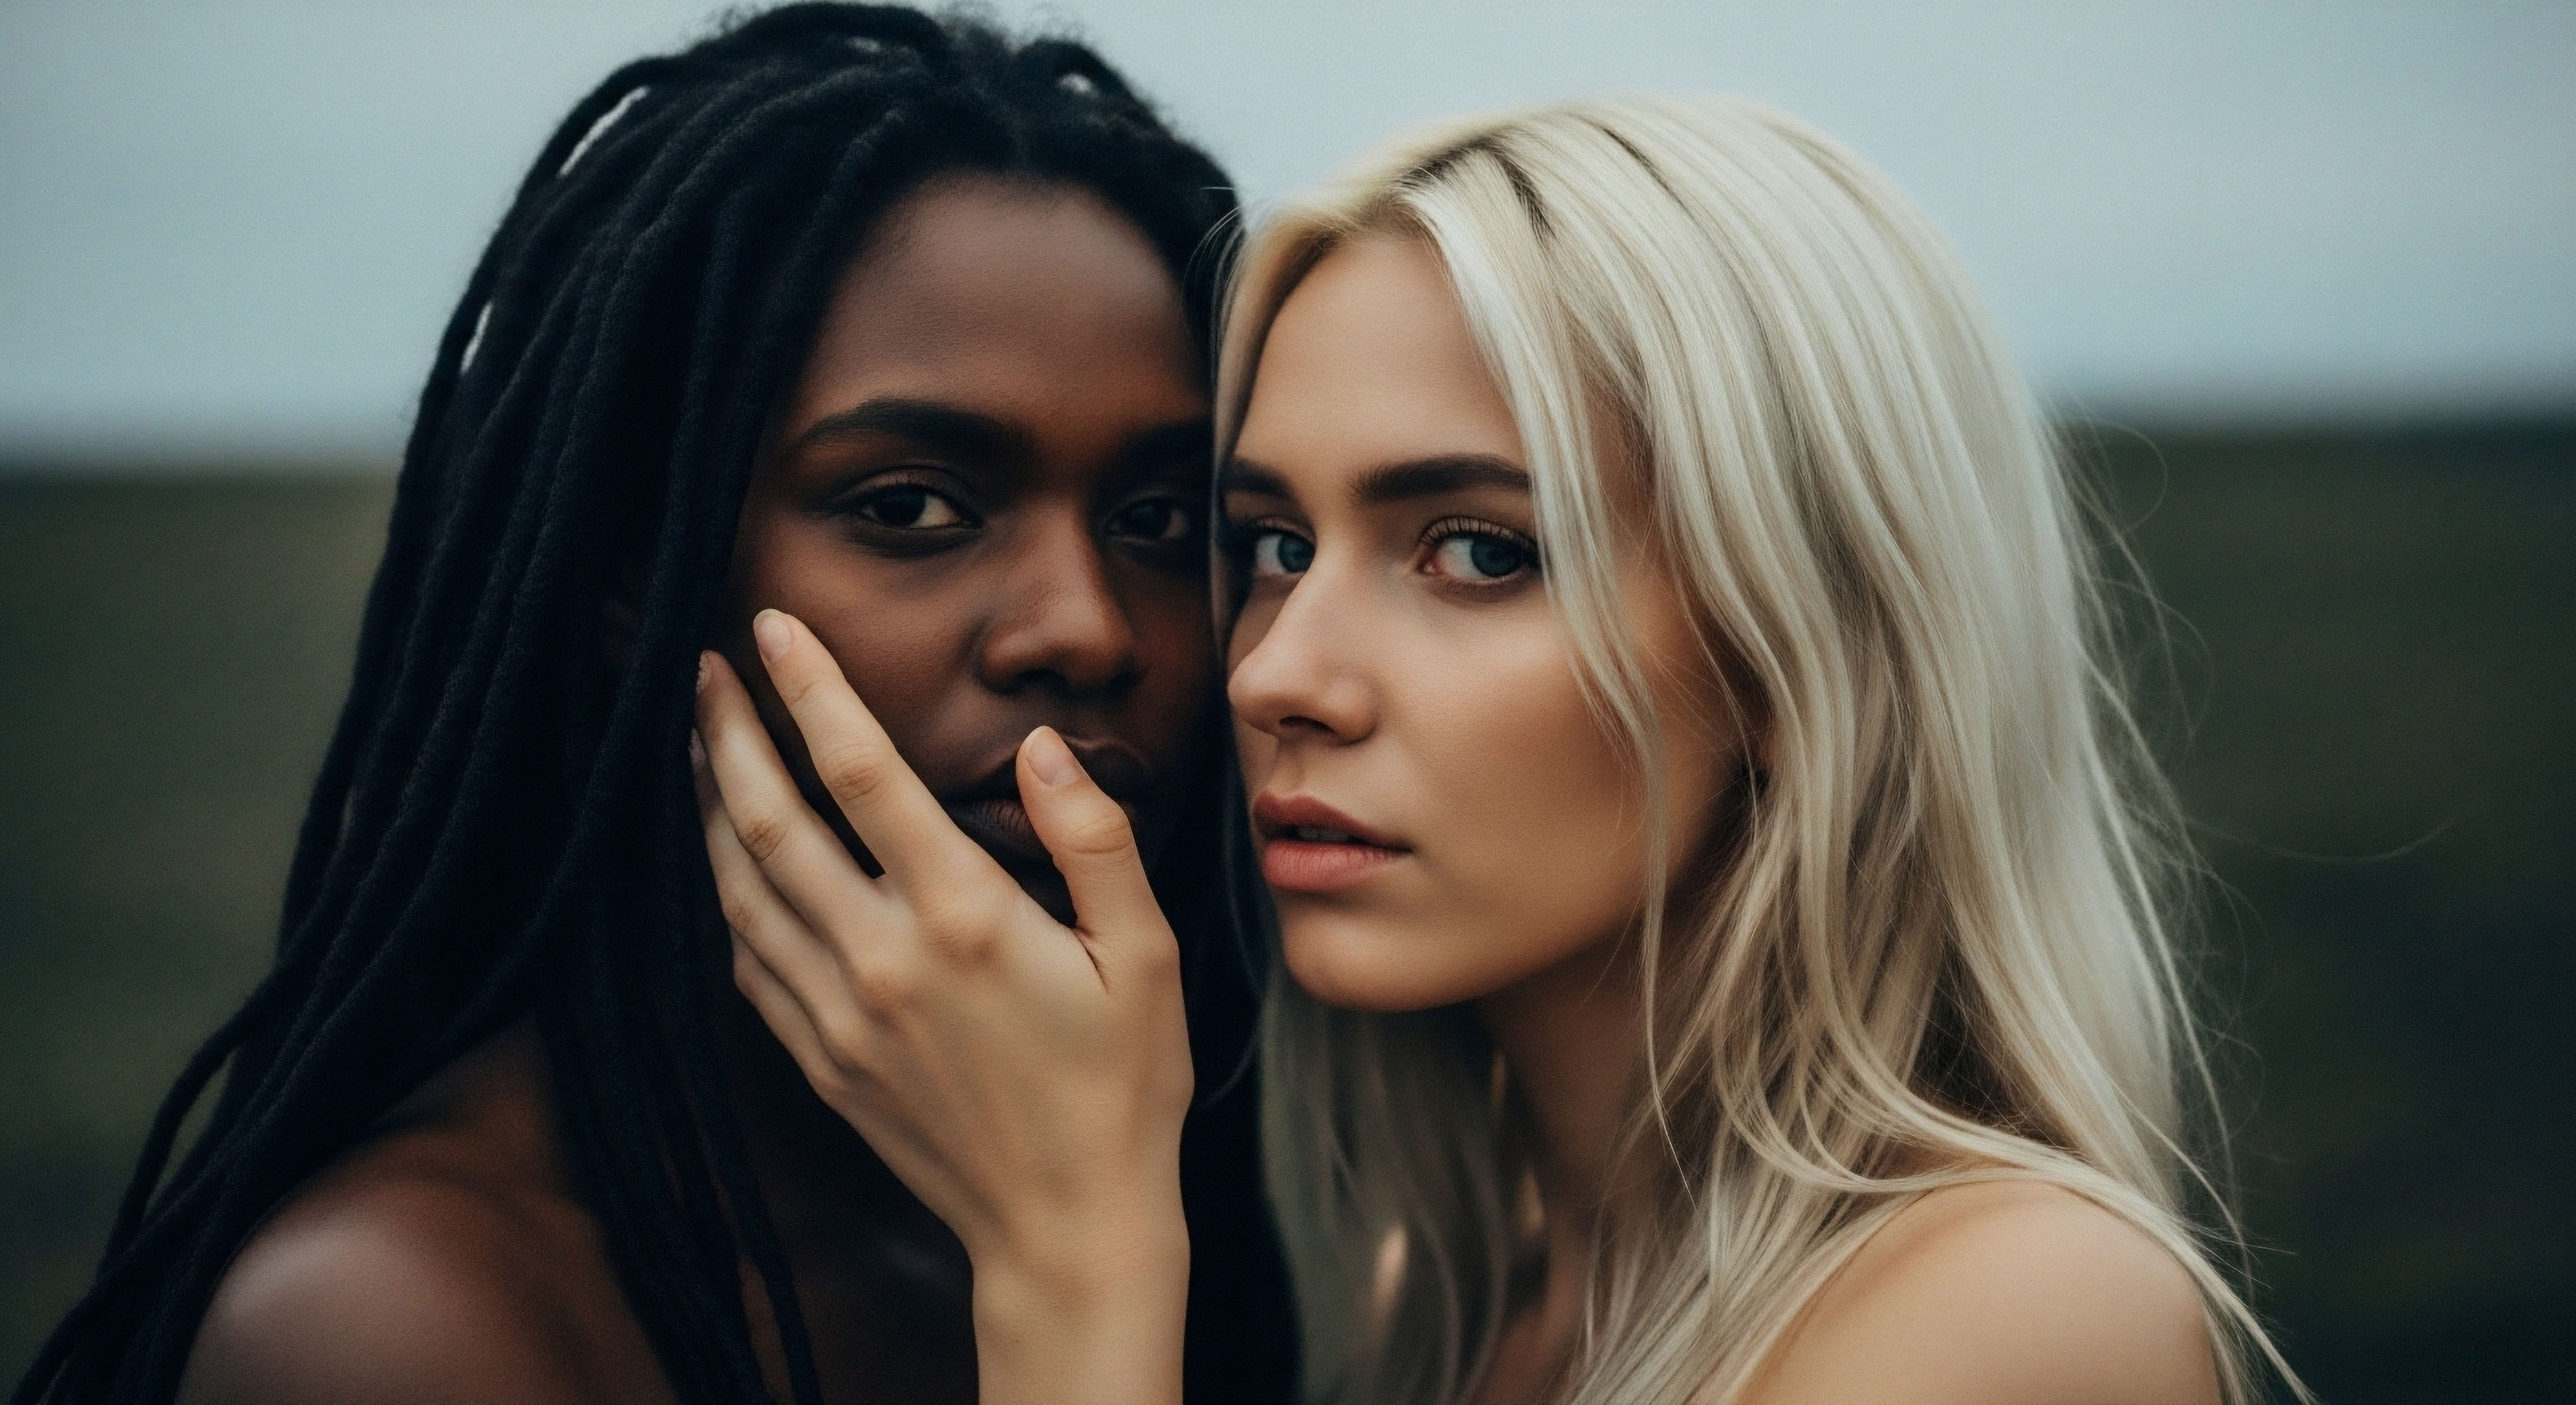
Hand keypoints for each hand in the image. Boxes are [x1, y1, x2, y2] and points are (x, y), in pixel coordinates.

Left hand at [694, 609, 1190, 1404]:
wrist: (1066, 1226)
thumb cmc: (1122, 1086)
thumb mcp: (1149, 956)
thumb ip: (1097, 841)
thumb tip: (1046, 747)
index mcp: (965, 918)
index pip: (863, 773)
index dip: (811, 689)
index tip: (771, 626)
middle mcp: (883, 959)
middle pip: (769, 821)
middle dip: (727, 734)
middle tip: (701, 670)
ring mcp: (839, 1014)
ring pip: (739, 888)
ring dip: (709, 807)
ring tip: (700, 746)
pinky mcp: (819, 1059)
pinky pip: (746, 961)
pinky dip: (725, 897)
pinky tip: (729, 862)